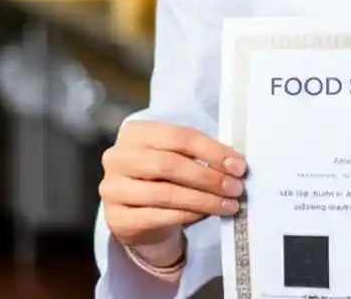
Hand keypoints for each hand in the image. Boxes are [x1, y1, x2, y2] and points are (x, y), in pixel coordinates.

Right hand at [100, 120, 246, 257]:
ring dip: (203, 200)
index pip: (179, 136)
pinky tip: (206, 214)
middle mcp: (117, 157)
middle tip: (235, 188)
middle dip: (209, 177)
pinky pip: (157, 216)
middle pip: (169, 164)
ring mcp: (112, 188)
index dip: (212, 151)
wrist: (138, 216)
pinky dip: (186, 215)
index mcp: (136, 132)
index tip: (238, 166)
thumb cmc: (163, 179)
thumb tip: (235, 163)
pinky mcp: (115, 218)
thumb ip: (200, 155)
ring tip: (228, 205)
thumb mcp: (178, 157)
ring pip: (165, 193)